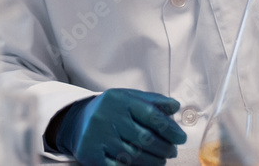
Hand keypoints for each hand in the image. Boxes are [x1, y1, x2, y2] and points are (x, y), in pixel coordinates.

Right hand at [55, 88, 186, 165]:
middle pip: (145, 139)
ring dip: (153, 161)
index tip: (180, 138)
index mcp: (118, 100)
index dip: (170, 129)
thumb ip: (153, 102)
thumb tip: (175, 107)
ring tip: (160, 160)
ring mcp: (97, 136)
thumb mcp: (129, 98)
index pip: (151, 115)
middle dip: (164, 148)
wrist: (77, 122)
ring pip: (135, 156)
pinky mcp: (90, 154)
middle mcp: (106, 115)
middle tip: (171, 151)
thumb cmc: (110, 110)